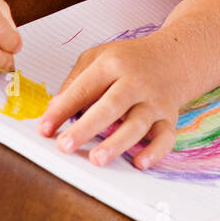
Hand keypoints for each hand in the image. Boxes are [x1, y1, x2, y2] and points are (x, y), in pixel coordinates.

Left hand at [37, 32, 185, 168]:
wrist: (175, 57)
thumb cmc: (131, 60)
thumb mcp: (99, 57)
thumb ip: (75, 81)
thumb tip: (54, 110)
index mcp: (113, 64)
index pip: (83, 89)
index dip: (62, 110)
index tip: (44, 129)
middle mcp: (135, 83)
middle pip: (110, 106)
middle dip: (86, 128)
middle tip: (65, 146)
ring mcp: (154, 101)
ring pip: (137, 124)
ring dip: (117, 143)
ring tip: (97, 159)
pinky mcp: (169, 118)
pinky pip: (165, 137)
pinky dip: (155, 152)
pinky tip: (140, 163)